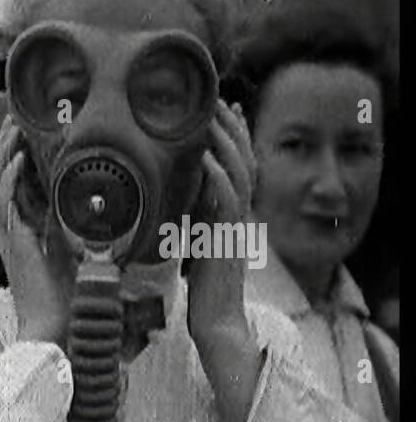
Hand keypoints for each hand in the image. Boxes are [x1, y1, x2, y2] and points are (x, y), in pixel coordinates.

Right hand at [0, 116, 67, 344]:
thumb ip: (84, 234)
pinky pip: (2, 206)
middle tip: (12, 119)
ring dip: (1, 156)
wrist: (54, 328)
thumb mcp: (79, 256)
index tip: (24, 133)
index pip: (11, 187)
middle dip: (3, 148)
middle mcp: (10, 232)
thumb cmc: (67, 300)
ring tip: (11, 129)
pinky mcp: (12, 244)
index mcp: (22, 233)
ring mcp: (7, 238)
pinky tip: (16, 160)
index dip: (13, 159)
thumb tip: (104, 213)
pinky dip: (8, 180)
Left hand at [186, 100, 255, 344]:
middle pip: (244, 161)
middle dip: (233, 129)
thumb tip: (176, 199)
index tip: (225, 109)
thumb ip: (194, 221)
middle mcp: (239, 217)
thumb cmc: (203, 290)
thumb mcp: (197, 246)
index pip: (240, 167)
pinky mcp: (227, 240)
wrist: (215, 322)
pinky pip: (226, 201)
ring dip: (227, 143)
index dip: (235, 137)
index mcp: (233, 216)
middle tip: (221, 100)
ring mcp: (235, 227)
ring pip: (240, 174)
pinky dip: (217, 176)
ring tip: (213, 117)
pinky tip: (206, 158)